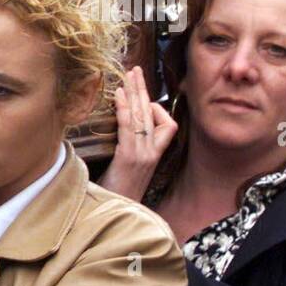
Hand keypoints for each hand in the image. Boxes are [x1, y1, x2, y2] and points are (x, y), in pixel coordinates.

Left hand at [98, 66, 178, 201]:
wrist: (120, 216)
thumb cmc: (119, 195)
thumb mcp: (130, 172)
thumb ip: (131, 152)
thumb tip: (122, 132)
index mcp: (155, 155)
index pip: (167, 125)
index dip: (157, 109)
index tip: (144, 100)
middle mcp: (152, 153)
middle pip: (152, 114)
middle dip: (144, 89)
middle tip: (136, 70)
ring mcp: (143, 154)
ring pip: (142, 116)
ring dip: (135, 92)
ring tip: (128, 74)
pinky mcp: (130, 157)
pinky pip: (128, 127)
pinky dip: (123, 108)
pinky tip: (118, 94)